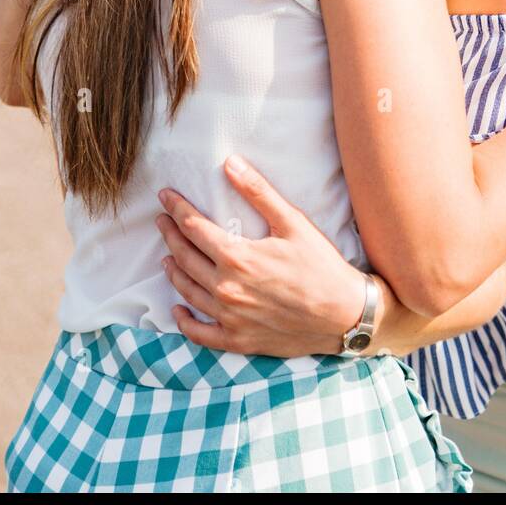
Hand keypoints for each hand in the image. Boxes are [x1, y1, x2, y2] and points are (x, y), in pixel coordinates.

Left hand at [155, 157, 372, 356]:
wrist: (344, 314)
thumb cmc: (321, 265)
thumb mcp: (293, 222)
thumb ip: (258, 192)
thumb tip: (230, 164)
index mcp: (237, 258)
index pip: (194, 228)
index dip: (177, 209)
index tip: (165, 196)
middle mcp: (227, 289)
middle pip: (185, 258)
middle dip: (171, 235)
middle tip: (162, 221)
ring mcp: (230, 318)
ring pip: (188, 292)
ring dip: (173, 271)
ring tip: (167, 256)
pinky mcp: (238, 340)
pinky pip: (200, 334)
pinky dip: (184, 321)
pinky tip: (179, 310)